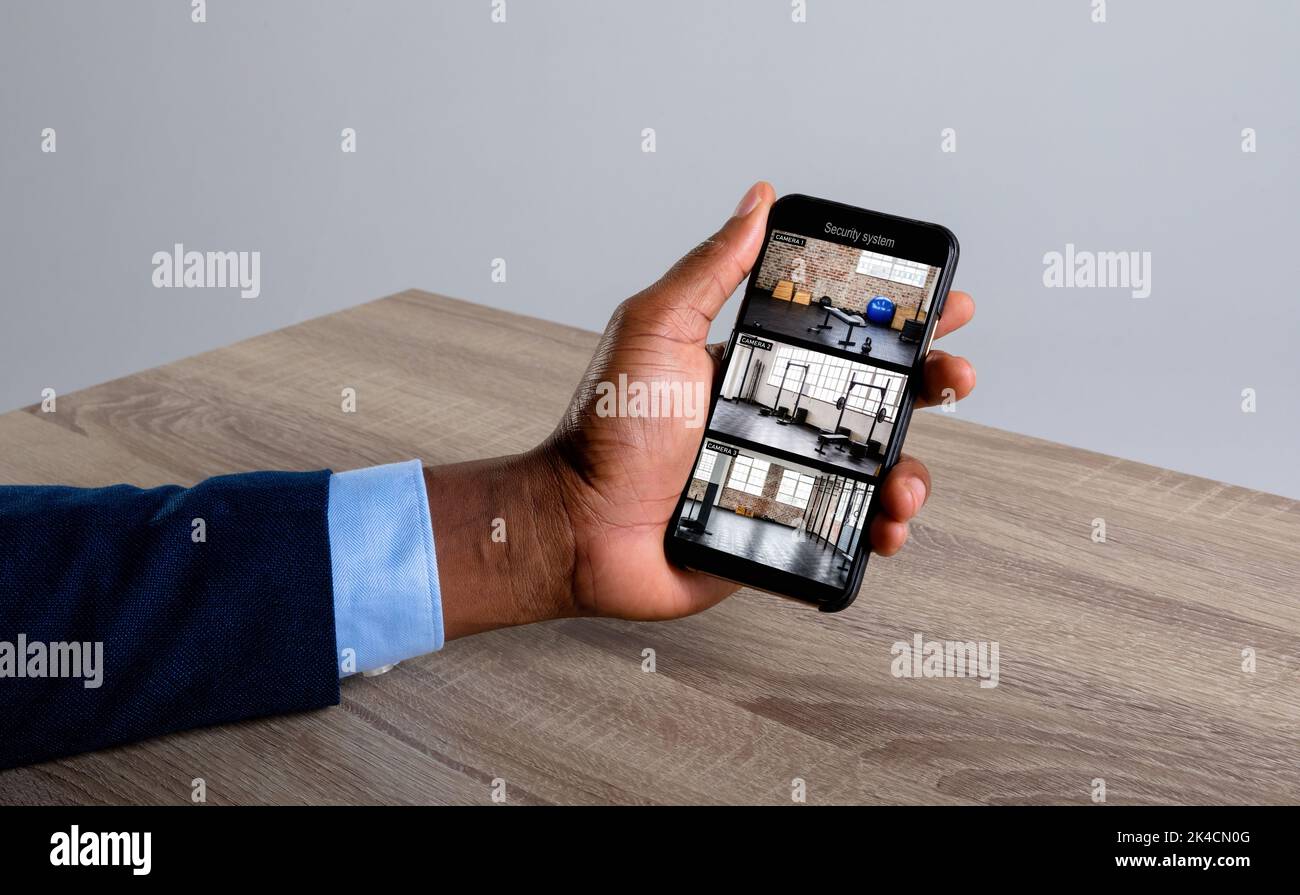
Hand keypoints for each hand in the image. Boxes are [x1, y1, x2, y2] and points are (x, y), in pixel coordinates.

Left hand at [427, 182, 975, 637]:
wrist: (580, 527)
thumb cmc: (607, 427)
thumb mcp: (657, 328)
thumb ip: (711, 270)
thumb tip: (756, 201)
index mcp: (755, 366)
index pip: (841, 334)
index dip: (896, 318)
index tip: (943, 303)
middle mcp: (776, 418)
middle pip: (876, 397)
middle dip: (929, 383)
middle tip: (953, 376)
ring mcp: (784, 475)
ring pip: (874, 467)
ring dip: (911, 468)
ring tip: (906, 479)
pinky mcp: (783, 528)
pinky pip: (850, 527)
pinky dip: (881, 527)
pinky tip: (885, 524)